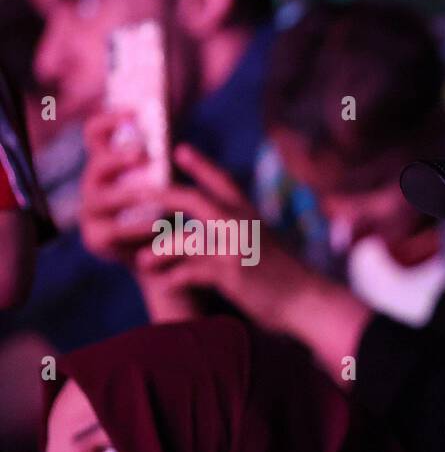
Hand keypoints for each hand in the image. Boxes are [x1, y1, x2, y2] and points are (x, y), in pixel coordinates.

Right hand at [79, 110, 164, 262]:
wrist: (168, 254)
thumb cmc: (171, 209)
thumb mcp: (168, 180)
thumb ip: (163, 158)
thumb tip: (177, 136)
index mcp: (107, 163)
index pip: (95, 134)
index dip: (109, 120)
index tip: (133, 113)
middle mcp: (93, 184)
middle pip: (95, 164)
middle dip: (116, 158)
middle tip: (141, 155)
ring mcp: (91, 211)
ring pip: (99, 197)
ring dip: (126, 193)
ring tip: (152, 193)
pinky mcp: (96, 239)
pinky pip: (111, 230)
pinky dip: (135, 227)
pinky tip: (156, 225)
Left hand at [138, 144, 373, 370]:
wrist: (309, 301)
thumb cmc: (286, 278)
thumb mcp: (264, 244)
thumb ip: (241, 232)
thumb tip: (217, 229)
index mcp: (249, 214)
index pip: (222, 180)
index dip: (199, 164)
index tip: (179, 150)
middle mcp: (241, 223)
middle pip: (191, 199)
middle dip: (156, 197)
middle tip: (128, 196)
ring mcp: (235, 247)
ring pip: (184, 240)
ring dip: (158, 250)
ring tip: (141, 261)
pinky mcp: (230, 273)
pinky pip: (190, 272)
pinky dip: (173, 278)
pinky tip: (163, 283)